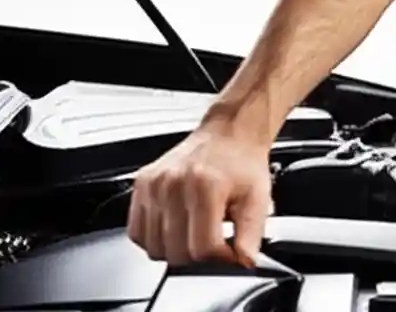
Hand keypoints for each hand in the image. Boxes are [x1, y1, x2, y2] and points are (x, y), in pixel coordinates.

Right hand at [126, 123, 271, 266]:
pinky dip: (154, 239)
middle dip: (199, 257)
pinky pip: (137, 231)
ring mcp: (153, 185)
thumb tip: (245, 262)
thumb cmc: (243, 163)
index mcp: (206, 186)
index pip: (203, 248)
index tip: (230, 252)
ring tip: (195, 233)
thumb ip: (252, 235)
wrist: (229, 133)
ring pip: (154, 247)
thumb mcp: (259, 198)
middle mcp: (174, 184)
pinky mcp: (141, 185)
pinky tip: (175, 228)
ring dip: (175, 250)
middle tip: (214, 242)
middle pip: (176, 252)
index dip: (220, 258)